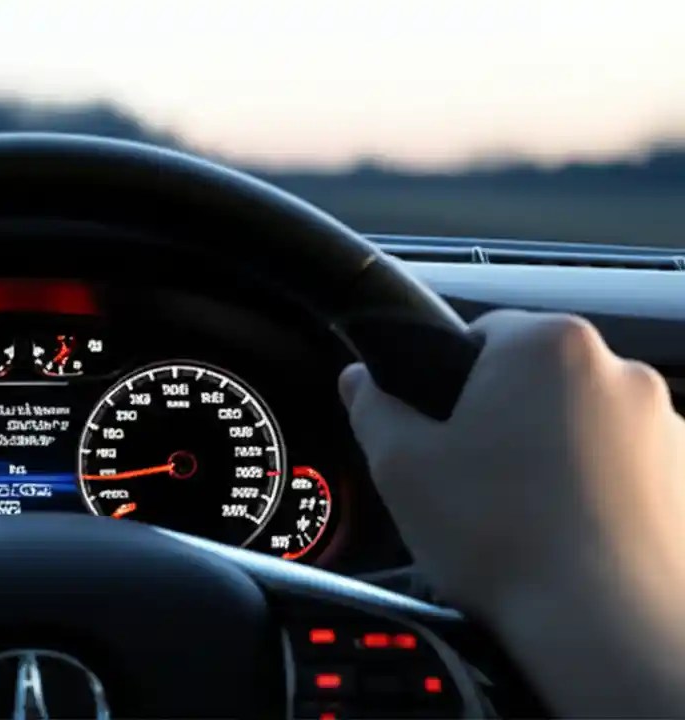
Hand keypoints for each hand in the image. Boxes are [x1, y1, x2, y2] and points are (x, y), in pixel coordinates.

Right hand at [340, 309, 684, 715]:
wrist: (605, 627)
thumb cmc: (504, 539)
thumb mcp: (401, 468)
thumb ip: (372, 408)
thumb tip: (358, 379)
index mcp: (545, 345)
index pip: (481, 334)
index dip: (448, 384)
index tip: (441, 432)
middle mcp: (618, 368)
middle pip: (537, 378)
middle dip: (506, 419)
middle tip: (473, 479)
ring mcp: (666, 423)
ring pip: (585, 422)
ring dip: (556, 453)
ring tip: (524, 515)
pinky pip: (628, 466)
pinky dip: (601, 489)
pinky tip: (570, 533)